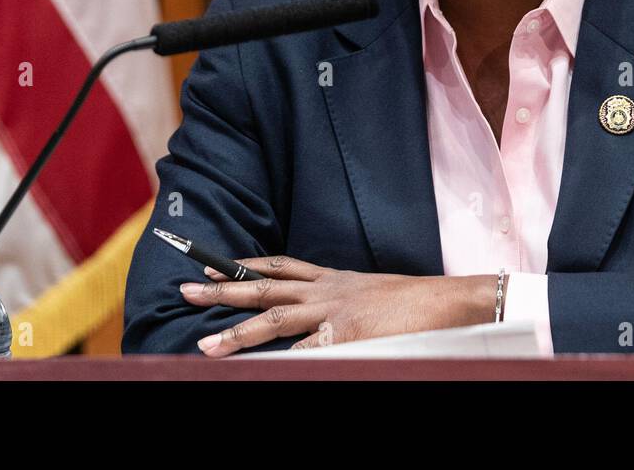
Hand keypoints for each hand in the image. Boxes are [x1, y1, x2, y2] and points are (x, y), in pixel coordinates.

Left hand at [179, 255, 495, 356]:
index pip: (278, 266)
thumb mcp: (368, 294)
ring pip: (275, 317)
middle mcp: (327, 289)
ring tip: (206, 346)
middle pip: (263, 286)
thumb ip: (338, 300)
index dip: (242, 265)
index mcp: (332, 278)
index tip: (211, 264)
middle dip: (222, 289)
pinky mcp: (349, 334)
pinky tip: (261, 368)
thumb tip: (315, 321)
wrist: (449, 301)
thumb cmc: (413, 302)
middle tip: (184, 289)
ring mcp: (336, 311)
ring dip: (237, 332)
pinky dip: (287, 358)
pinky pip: (309, 350)